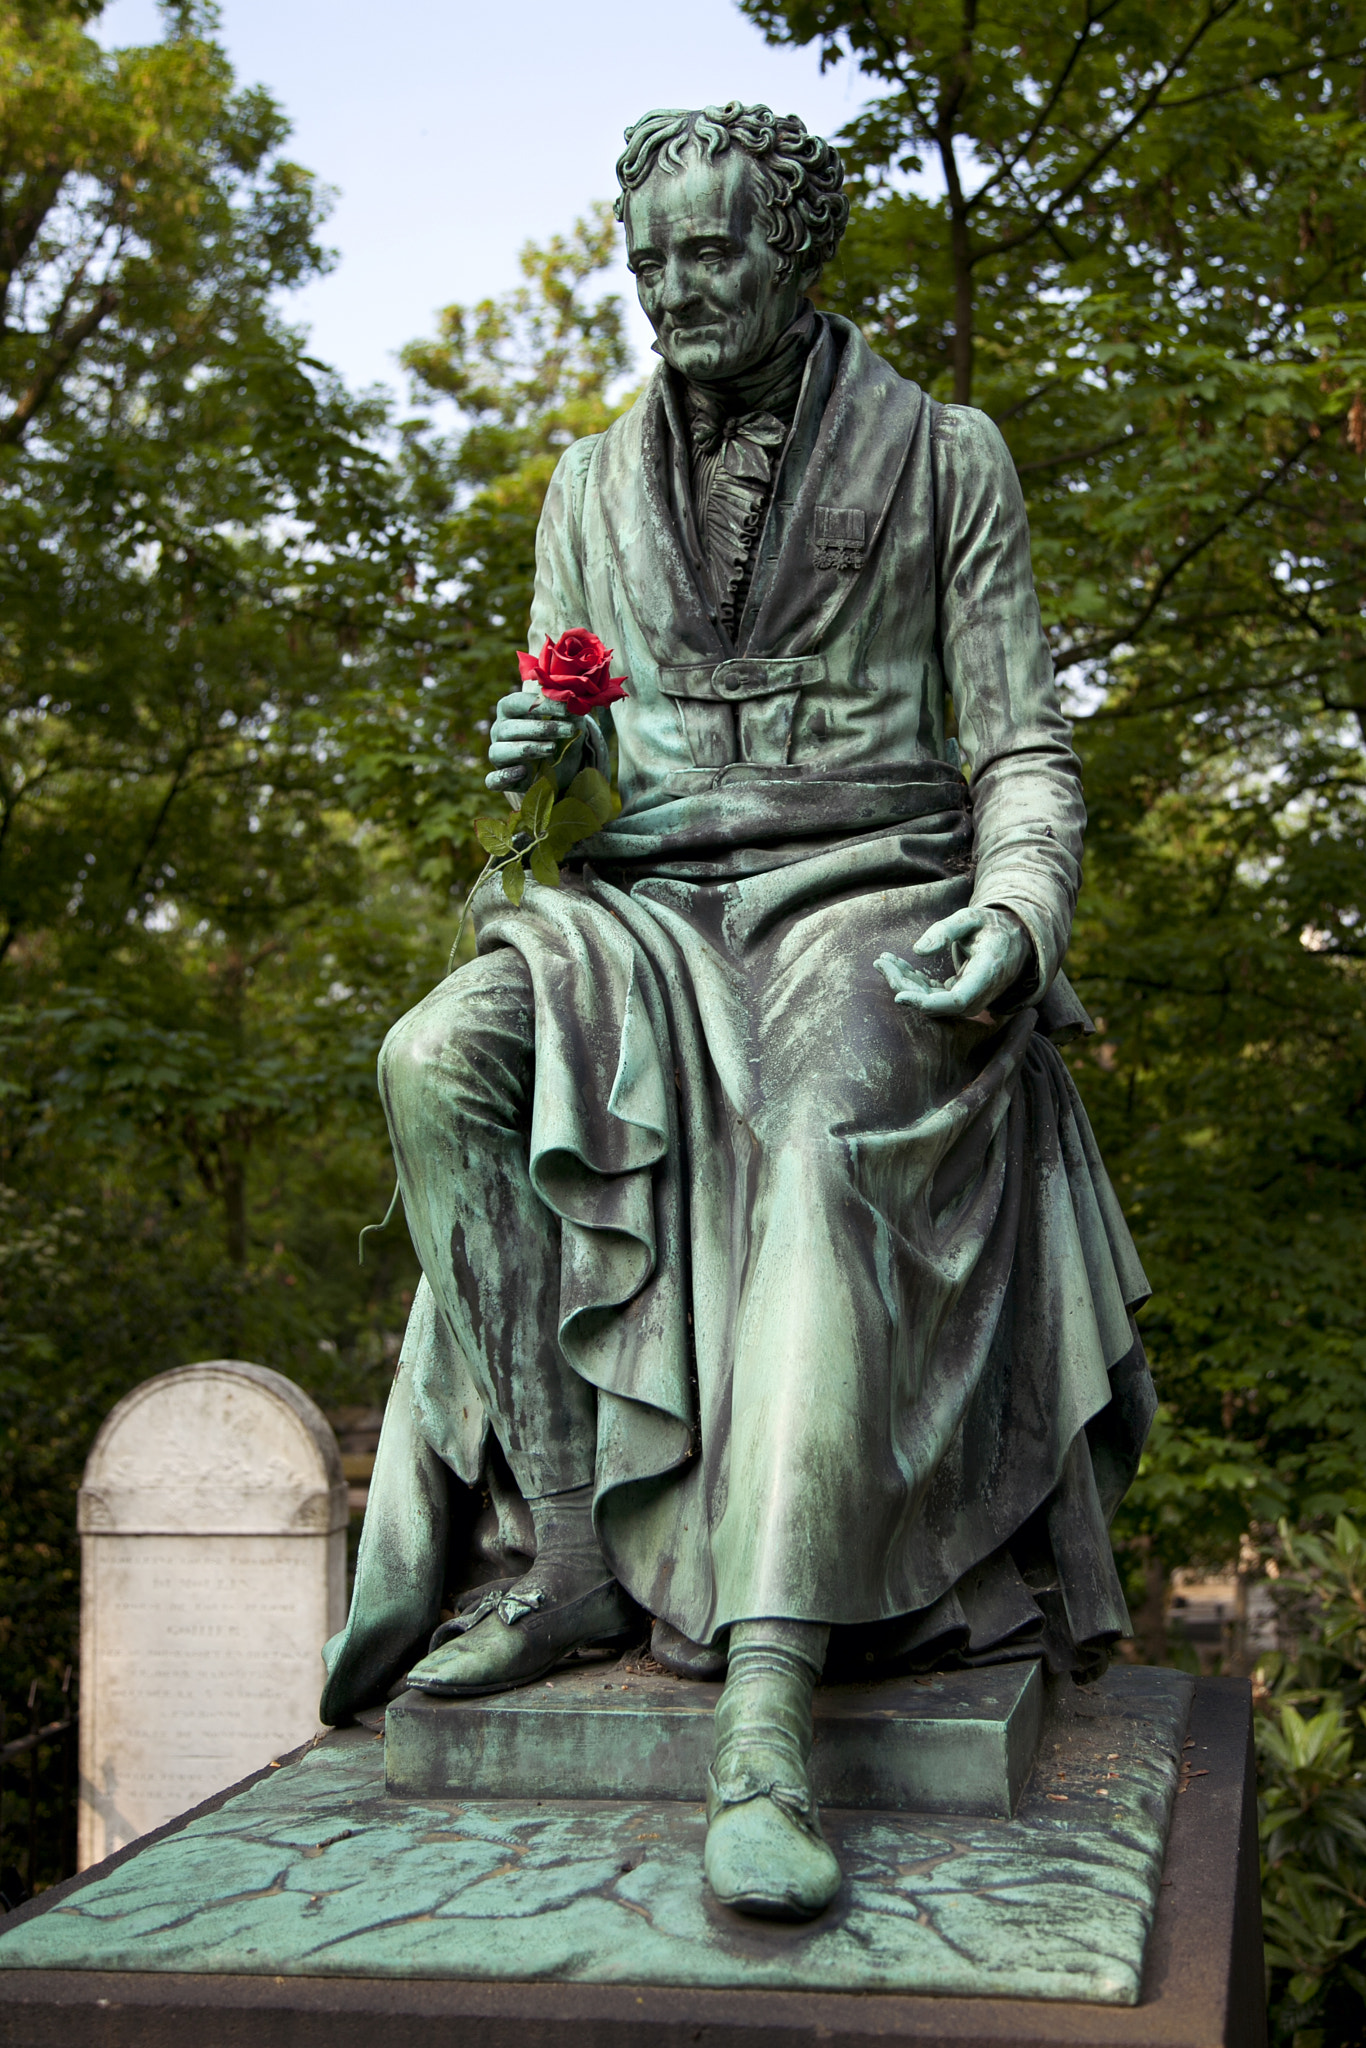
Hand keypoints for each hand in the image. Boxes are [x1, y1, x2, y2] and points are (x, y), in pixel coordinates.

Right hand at [486, 690, 585, 793]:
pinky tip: (523, 772)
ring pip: (498, 751)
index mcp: (510, 711)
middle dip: (541, 728)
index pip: (516, 702)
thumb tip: (573, 701)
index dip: (539, 704)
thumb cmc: (559, 736)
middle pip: (509, 728)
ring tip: (552, 748)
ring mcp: (498, 755)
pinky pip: (493, 780)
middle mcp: (499, 731)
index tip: (566, 709)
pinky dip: (505, 776)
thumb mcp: (568, 721)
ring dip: (527, 749)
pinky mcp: (501, 779)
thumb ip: (569, 711)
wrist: (561, 768)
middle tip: (569, 730)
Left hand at [875, 907, 1033, 1020]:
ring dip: (904, 982)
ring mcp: (969, 999)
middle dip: (904, 985)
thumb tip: (917, 951)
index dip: (926, 1002)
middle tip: (881, 962)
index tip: (899, 995)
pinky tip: (895, 965)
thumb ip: (946, 930)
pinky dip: (912, 982)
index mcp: (986, 973)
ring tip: (883, 961)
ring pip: (930, 1000)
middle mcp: (978, 994)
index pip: (956, 1001)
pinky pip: (932, 995)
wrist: (1015, 942)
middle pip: (936, 1003)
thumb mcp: (972, 917)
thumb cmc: (992, 926)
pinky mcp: (958, 996)